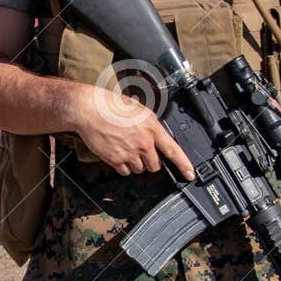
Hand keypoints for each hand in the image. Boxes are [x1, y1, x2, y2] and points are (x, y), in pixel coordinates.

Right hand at [71, 85, 195, 179]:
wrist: (89, 109)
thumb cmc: (111, 105)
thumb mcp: (139, 110)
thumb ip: (150, 125)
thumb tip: (155, 136)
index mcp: (152, 128)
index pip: (173, 150)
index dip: (184, 165)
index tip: (190, 174)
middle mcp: (143, 143)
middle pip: (155, 165)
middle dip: (150, 161)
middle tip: (140, 150)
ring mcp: (130, 153)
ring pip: (139, 169)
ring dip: (135, 163)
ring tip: (125, 147)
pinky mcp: (115, 160)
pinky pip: (125, 172)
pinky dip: (123, 166)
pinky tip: (117, 153)